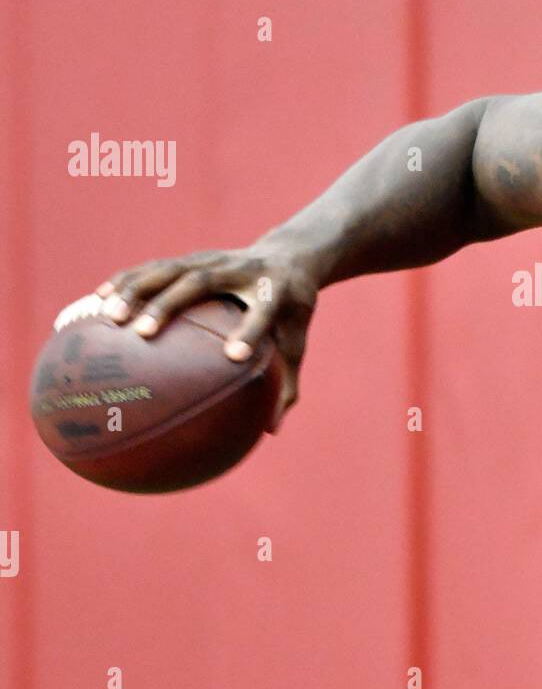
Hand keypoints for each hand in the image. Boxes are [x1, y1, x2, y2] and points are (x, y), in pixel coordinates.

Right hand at [94, 243, 319, 434]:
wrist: (289, 256)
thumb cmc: (290, 311)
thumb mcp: (297, 342)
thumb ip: (287, 384)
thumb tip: (271, 432)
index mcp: (274, 292)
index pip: (263, 312)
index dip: (250, 331)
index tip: (233, 357)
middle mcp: (241, 270)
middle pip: (202, 283)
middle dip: (170, 305)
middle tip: (143, 334)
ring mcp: (214, 259)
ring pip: (171, 269)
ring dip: (137, 289)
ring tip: (109, 318)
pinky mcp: (194, 257)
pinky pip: (156, 267)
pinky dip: (127, 280)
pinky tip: (97, 299)